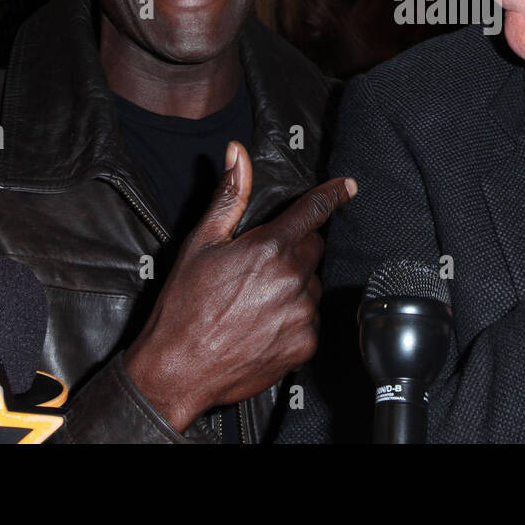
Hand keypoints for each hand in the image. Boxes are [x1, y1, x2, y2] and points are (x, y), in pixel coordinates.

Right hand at [123, 140, 355, 431]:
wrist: (177, 369)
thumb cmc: (184, 307)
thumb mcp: (201, 242)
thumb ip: (229, 196)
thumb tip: (238, 155)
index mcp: (270, 248)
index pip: (313, 211)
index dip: (332, 195)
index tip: (347, 187)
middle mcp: (292, 279)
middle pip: (313, 249)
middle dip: (293, 250)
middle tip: (258, 267)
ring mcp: (302, 314)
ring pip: (312, 286)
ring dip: (294, 287)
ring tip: (254, 302)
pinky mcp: (305, 343)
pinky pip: (310, 319)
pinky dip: (293, 319)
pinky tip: (262, 325)